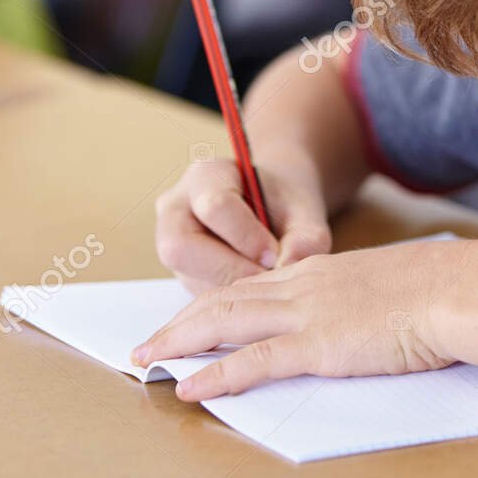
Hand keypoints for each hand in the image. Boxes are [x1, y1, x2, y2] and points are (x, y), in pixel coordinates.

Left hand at [132, 239, 469, 400]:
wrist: (457, 289)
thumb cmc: (440, 292)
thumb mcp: (391, 287)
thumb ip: (363, 300)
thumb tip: (361, 320)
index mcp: (319, 272)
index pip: (251, 286)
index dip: (213, 304)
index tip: (188, 320)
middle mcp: (302, 286)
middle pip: (223, 299)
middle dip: (179, 322)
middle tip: (148, 342)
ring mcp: (306, 313)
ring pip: (223, 323)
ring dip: (179, 342)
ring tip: (146, 359)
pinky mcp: (317, 345)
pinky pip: (253, 361)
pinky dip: (215, 374)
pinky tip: (188, 386)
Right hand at [154, 151, 331, 293]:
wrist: (272, 206)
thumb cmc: (285, 202)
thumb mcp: (304, 210)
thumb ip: (306, 235)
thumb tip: (291, 262)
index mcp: (206, 176)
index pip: (214, 206)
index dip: (247, 237)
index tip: (276, 253)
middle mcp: (176, 208)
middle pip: (181, 248)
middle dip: (229, 269)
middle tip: (267, 277)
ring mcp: (170, 242)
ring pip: (186, 277)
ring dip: (230, 289)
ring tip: (266, 284)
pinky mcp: (180, 272)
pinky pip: (195, 293)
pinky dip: (228, 301)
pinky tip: (255, 292)